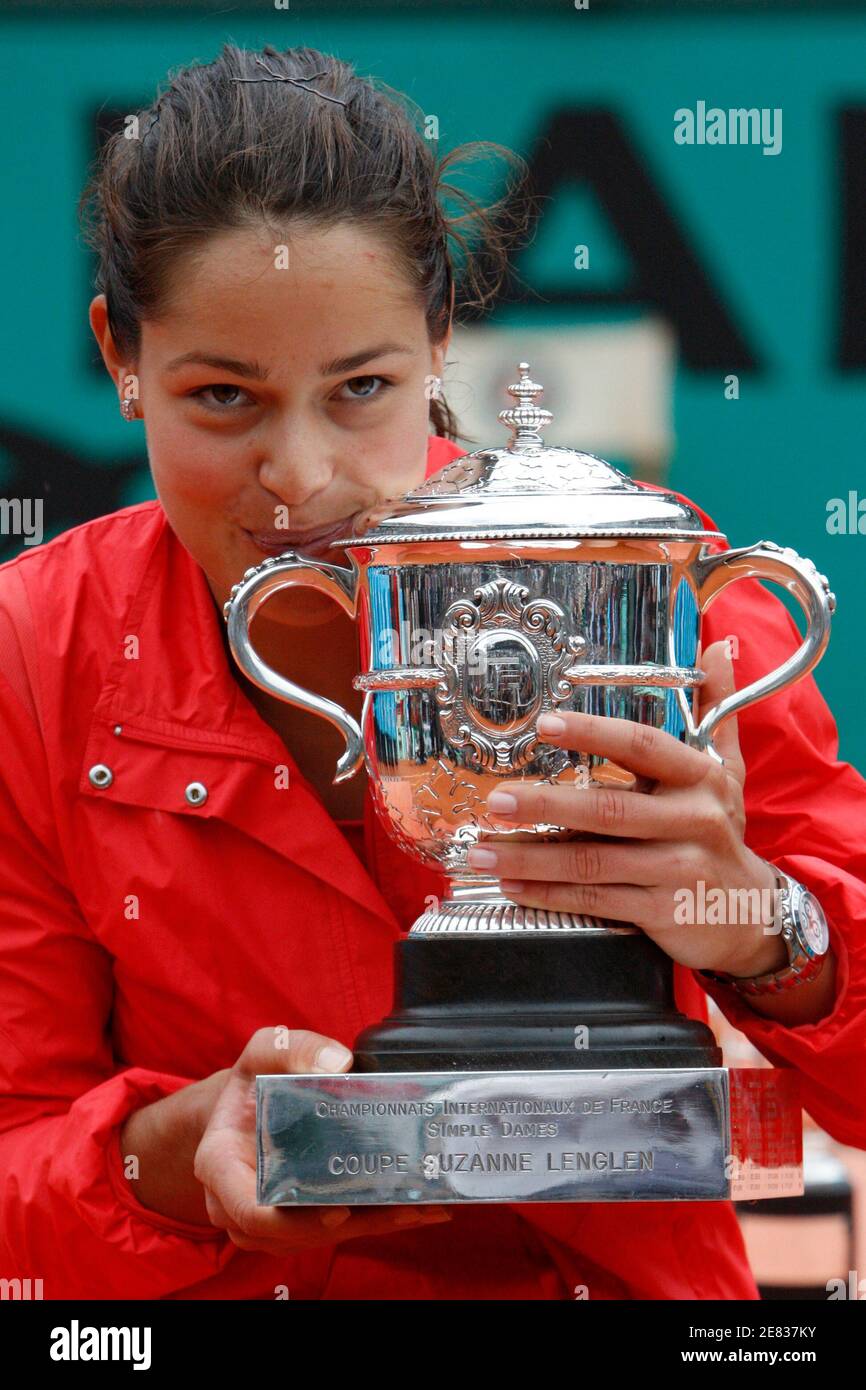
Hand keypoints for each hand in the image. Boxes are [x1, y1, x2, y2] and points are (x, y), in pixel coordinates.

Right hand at [193, 1028, 450, 1253]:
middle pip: (294, 1232)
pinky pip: (334, 1228)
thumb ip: (294, 1048)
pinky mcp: (296, 1221)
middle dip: (353, 1225)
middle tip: (406, 1207)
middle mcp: (238, 1204)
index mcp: (220, 1165)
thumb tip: (338, 1063)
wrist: (246, 1106)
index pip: (249, 1210)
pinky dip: (374, 1220)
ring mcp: (267, 1220)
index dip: (292, 1220)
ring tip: (423, 1207)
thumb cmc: (253, 1080)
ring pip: (319, 1237)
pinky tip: (418, 1208)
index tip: (338, 1210)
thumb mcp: (266, 1050)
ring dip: (372, 1226)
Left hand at [467, 642, 786, 979]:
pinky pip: (597, 899)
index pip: (641, 745)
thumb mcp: (726, 768)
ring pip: (593, 861)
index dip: (592, 732)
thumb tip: (718, 646)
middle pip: (608, 809)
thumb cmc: (719, 830)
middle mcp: (692, 819)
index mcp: (699, 776)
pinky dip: (550, 894)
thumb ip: (717, 709)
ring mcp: (678, 868)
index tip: (544, 724)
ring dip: (532, 859)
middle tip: (496, 800)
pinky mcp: (663, 911)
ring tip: (482, 852)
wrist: (750, 913)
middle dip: (545, 805)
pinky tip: (513, 886)